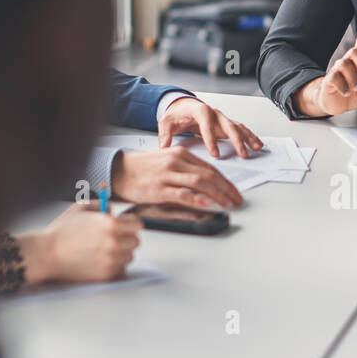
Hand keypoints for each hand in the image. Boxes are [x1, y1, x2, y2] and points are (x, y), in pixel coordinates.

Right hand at [20, 203, 141, 284]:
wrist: (46, 254)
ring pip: (129, 256)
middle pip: (136, 242)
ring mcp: (111, 260)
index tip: (124, 226)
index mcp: (110, 223)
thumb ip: (102, 205)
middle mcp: (114, 242)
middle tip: (114, 238)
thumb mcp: (80, 208)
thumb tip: (114, 210)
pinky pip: (121, 268)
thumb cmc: (61, 230)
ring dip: (121, 253)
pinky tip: (100, 260)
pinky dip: (114, 265)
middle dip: (127, 238)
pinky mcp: (107, 274)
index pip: (137, 224)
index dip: (130, 224)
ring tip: (103, 250)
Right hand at [111, 146, 242, 208]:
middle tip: (237, 200)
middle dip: (227, 189)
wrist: (118, 170)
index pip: (210, 168)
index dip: (226, 181)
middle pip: (208, 175)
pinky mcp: (158, 189)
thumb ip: (186, 170)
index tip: (235, 191)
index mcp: (181, 154)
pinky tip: (207, 203)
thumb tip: (207, 184)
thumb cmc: (143, 168)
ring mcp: (167, 175)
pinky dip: (196, 199)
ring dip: (217, 194)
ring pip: (199, 183)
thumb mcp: (168, 162)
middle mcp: (176, 162)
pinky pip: (181, 194)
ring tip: (228, 203)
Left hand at [158, 97, 263, 157]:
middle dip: (237, 140)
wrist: (183, 106)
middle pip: (228, 126)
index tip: (214, 154)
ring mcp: (222, 118)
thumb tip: (164, 146)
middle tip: (242, 154)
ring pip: (238, 127)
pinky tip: (257, 144)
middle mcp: (214, 113)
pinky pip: (241, 129)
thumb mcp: (166, 121)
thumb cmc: (176, 114)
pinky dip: (250, 136)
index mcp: (200, 111)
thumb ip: (165, 133)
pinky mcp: (226, 124)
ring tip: (256, 148)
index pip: (207, 126)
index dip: (211, 140)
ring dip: (248, 138)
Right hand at [295, 16, 356, 116]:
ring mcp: (338, 70)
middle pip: (354, 52)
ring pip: (344, 64)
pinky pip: (335, 77)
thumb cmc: (356, 94)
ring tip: (356, 88)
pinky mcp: (330, 79)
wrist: (340, 105)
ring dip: (353, 78)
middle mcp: (349, 62)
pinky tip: (347, 92)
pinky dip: (343, 86)